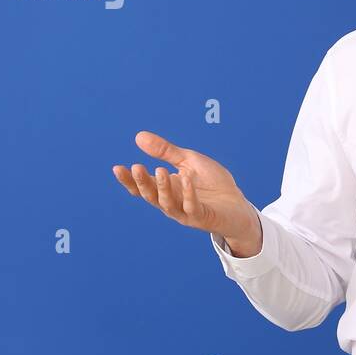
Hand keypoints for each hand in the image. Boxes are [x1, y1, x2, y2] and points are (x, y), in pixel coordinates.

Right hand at [112, 131, 255, 240]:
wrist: (237, 204)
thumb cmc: (212, 183)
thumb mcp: (189, 161)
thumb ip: (166, 151)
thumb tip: (139, 136)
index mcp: (166, 189)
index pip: (142, 186)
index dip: (129, 179)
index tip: (117, 168)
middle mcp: (172, 202)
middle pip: (150, 196)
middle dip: (142, 183)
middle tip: (136, 167)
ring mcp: (185, 212)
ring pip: (167, 204)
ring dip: (163, 188)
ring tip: (160, 171)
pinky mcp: (202, 218)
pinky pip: (192, 206)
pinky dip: (189, 193)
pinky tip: (186, 178)